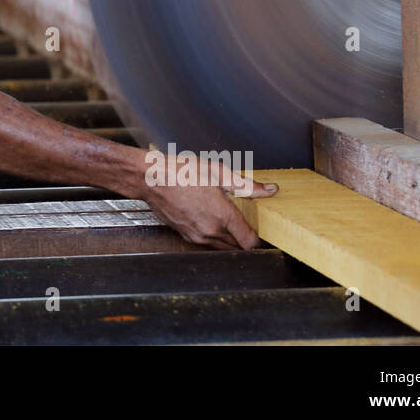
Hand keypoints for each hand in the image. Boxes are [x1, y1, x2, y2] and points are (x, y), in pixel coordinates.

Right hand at [138, 153, 277, 249]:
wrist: (150, 178)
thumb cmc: (180, 172)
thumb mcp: (217, 172)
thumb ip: (246, 185)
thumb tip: (269, 190)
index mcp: (222, 216)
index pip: (250, 242)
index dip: (257, 237)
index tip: (258, 227)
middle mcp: (210, 231)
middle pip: (237, 247)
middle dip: (242, 237)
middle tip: (243, 219)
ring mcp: (196, 236)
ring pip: (221, 247)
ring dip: (227, 238)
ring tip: (224, 218)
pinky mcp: (184, 235)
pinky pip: (205, 243)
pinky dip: (211, 235)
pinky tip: (207, 217)